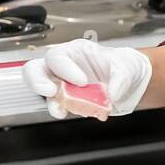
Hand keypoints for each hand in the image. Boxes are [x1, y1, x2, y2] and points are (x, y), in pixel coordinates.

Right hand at [22, 38, 152, 117]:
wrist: (129, 83)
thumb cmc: (123, 65)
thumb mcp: (128, 66)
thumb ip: (121, 78)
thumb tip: (112, 95)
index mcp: (75, 51)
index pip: (59, 57)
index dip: (66, 69)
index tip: (82, 82)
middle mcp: (64, 66)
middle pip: (35, 69)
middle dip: (38, 81)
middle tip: (50, 91)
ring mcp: (62, 84)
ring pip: (42, 91)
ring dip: (50, 102)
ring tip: (60, 111)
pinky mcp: (67, 100)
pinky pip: (57, 105)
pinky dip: (63, 110)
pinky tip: (74, 113)